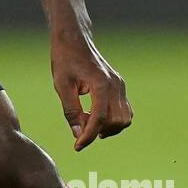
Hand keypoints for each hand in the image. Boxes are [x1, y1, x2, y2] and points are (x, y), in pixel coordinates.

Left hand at [51, 32, 132, 151]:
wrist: (74, 40)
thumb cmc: (65, 60)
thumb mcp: (62, 86)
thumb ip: (71, 111)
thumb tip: (78, 135)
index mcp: (101, 84)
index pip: (99, 119)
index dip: (88, 136)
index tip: (77, 147)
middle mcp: (115, 85)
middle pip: (116, 122)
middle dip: (99, 131)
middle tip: (80, 128)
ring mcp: (120, 85)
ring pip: (125, 119)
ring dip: (109, 128)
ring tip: (88, 123)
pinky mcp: (120, 86)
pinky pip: (125, 111)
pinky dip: (113, 120)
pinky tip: (96, 117)